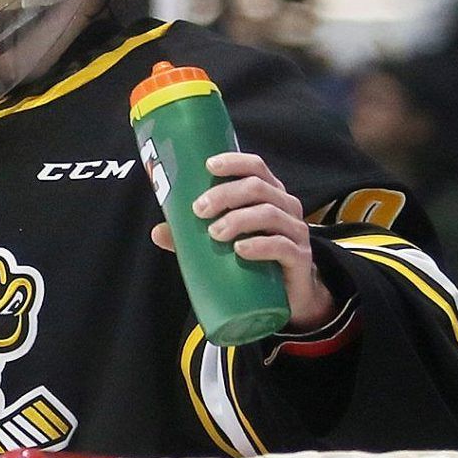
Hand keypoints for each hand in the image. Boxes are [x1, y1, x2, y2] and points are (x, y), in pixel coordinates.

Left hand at [149, 151, 337, 330]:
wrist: (287, 294)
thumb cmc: (253, 258)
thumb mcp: (222, 243)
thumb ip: (192, 237)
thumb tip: (158, 231)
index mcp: (268, 195)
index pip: (256, 167)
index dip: (234, 162)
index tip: (209, 166)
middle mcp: (285, 207)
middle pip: (257, 188)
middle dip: (225, 194)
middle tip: (199, 210)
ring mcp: (295, 231)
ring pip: (269, 214)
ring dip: (239, 219)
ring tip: (214, 233)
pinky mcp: (299, 258)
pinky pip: (282, 246)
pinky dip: (260, 245)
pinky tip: (240, 249)